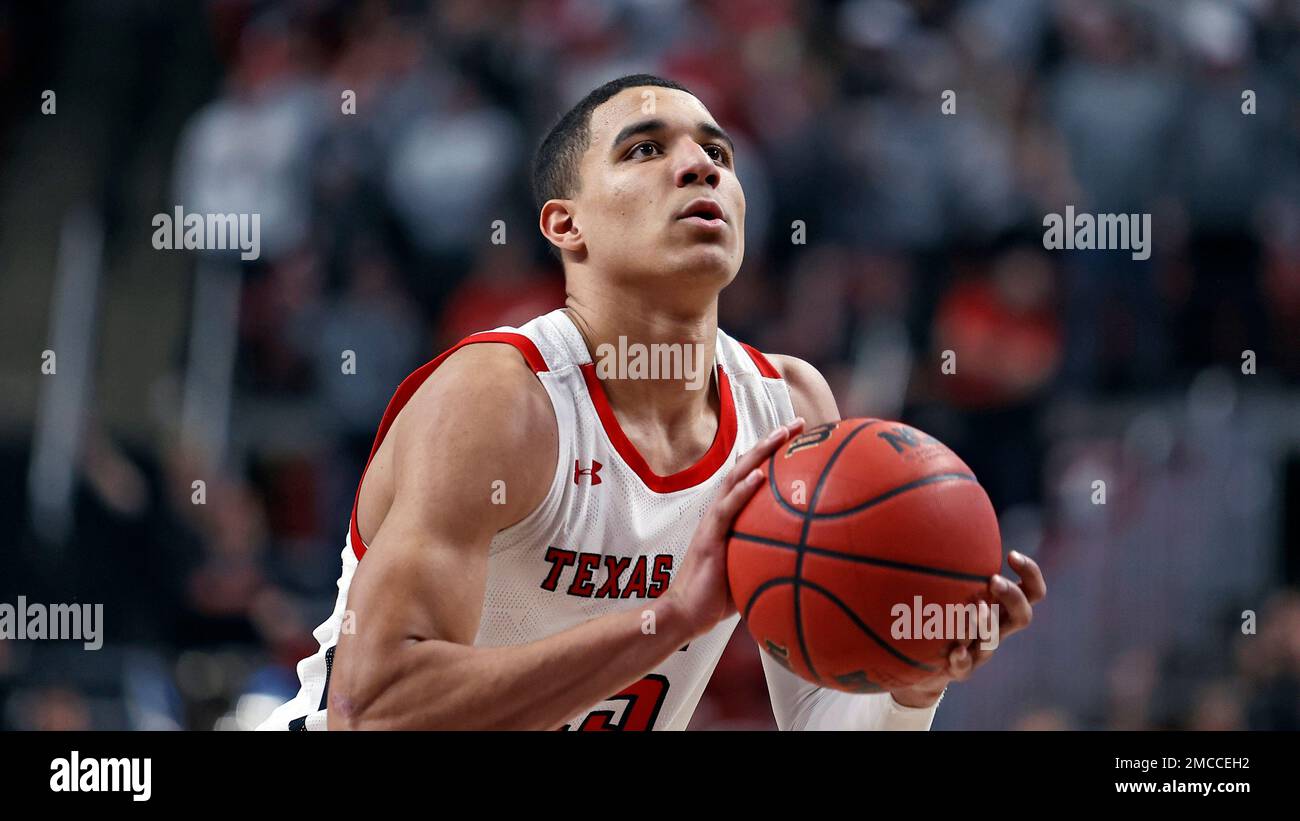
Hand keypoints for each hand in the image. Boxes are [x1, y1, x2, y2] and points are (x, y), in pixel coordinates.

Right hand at [663, 418, 805, 639]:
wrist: (686, 613)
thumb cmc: (717, 597)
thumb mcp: (750, 571)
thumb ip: (770, 557)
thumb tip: (807, 560)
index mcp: (730, 516)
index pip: (753, 476)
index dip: (773, 455)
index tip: (799, 439)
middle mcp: (721, 511)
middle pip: (747, 466)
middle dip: (773, 442)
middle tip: (798, 424)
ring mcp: (714, 521)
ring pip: (737, 477)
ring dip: (760, 454)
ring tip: (781, 435)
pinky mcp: (709, 536)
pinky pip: (728, 509)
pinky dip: (743, 489)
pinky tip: (759, 474)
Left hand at [889, 549, 1046, 707]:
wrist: (920, 665)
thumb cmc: (939, 615)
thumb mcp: (944, 586)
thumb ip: (946, 557)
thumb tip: (939, 504)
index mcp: (998, 606)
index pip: (1030, 590)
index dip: (1029, 573)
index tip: (1012, 554)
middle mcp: (995, 628)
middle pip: (1022, 616)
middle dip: (1013, 596)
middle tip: (994, 581)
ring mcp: (979, 651)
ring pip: (994, 640)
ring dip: (987, 623)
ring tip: (975, 608)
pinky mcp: (960, 669)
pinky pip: (965, 667)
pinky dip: (961, 658)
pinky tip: (953, 650)